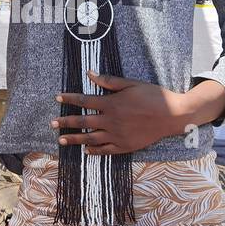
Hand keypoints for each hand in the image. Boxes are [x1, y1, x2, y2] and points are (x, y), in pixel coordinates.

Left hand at [53, 72, 188, 154]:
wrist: (172, 115)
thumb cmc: (153, 96)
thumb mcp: (131, 84)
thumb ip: (109, 81)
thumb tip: (90, 74)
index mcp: (112, 103)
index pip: (84, 100)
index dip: (69, 99)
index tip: (57, 97)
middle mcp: (111, 120)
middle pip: (83, 122)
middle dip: (66, 122)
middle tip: (52, 124)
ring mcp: (118, 135)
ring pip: (90, 138)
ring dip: (74, 139)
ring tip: (61, 140)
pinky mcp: (125, 146)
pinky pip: (106, 150)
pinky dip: (94, 151)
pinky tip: (86, 151)